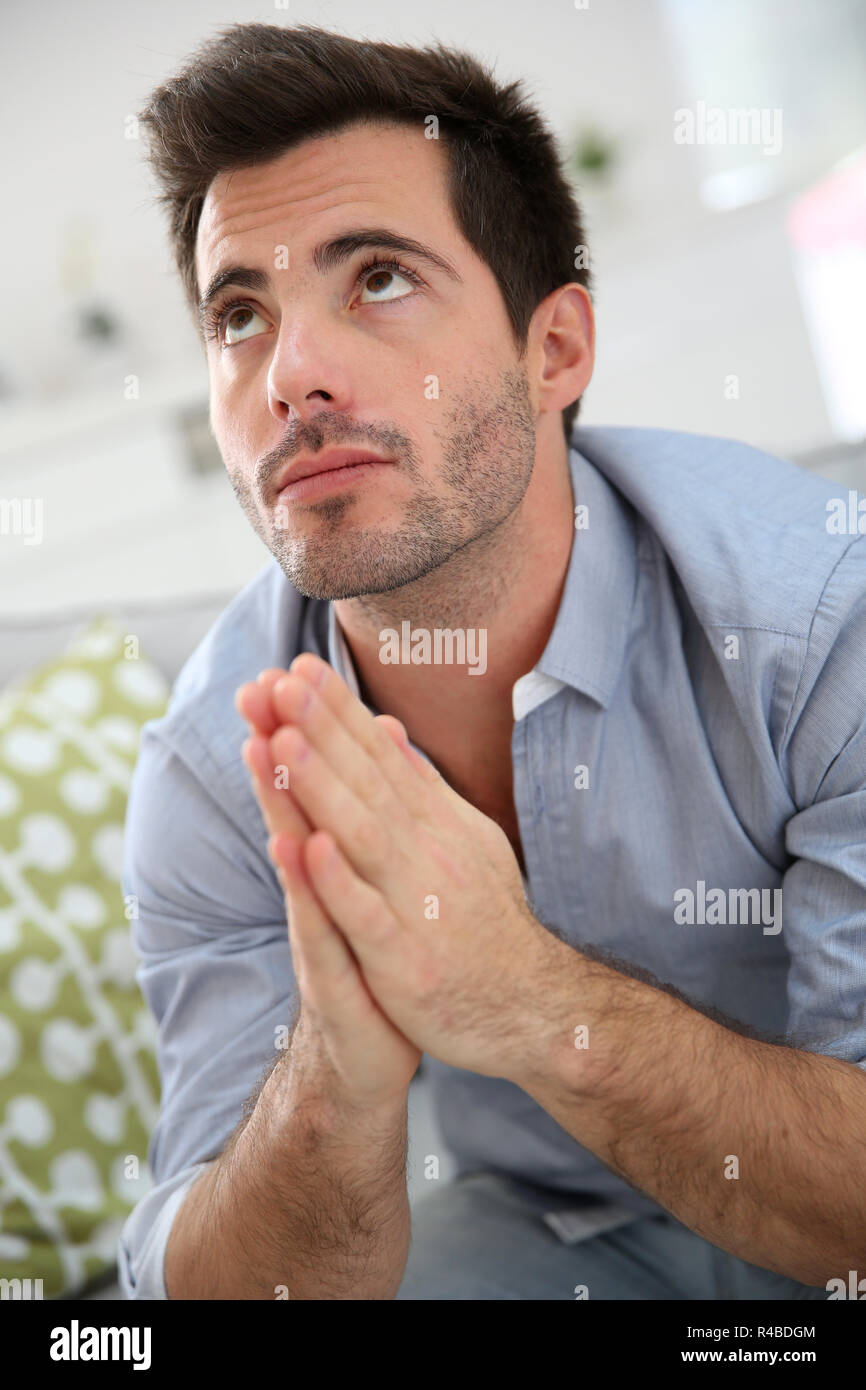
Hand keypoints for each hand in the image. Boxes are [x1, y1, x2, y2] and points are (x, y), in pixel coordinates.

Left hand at [239, 657, 565, 1085]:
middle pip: (368, 782)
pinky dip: (338, 881)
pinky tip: (309, 847)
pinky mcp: (406, 960)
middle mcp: (430, 852)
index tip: (300, 666)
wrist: (533, 1008)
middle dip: (321, 730)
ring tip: (281, 742)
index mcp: (437, 824)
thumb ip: (423, 790)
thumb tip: (388, 733)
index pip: (381, 756)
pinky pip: (368, 915)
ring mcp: (418, 904)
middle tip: (279, 681)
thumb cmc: (486, 923)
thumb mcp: (465, 842)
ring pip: (364, 836)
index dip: (340, 711)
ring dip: (321, 788)